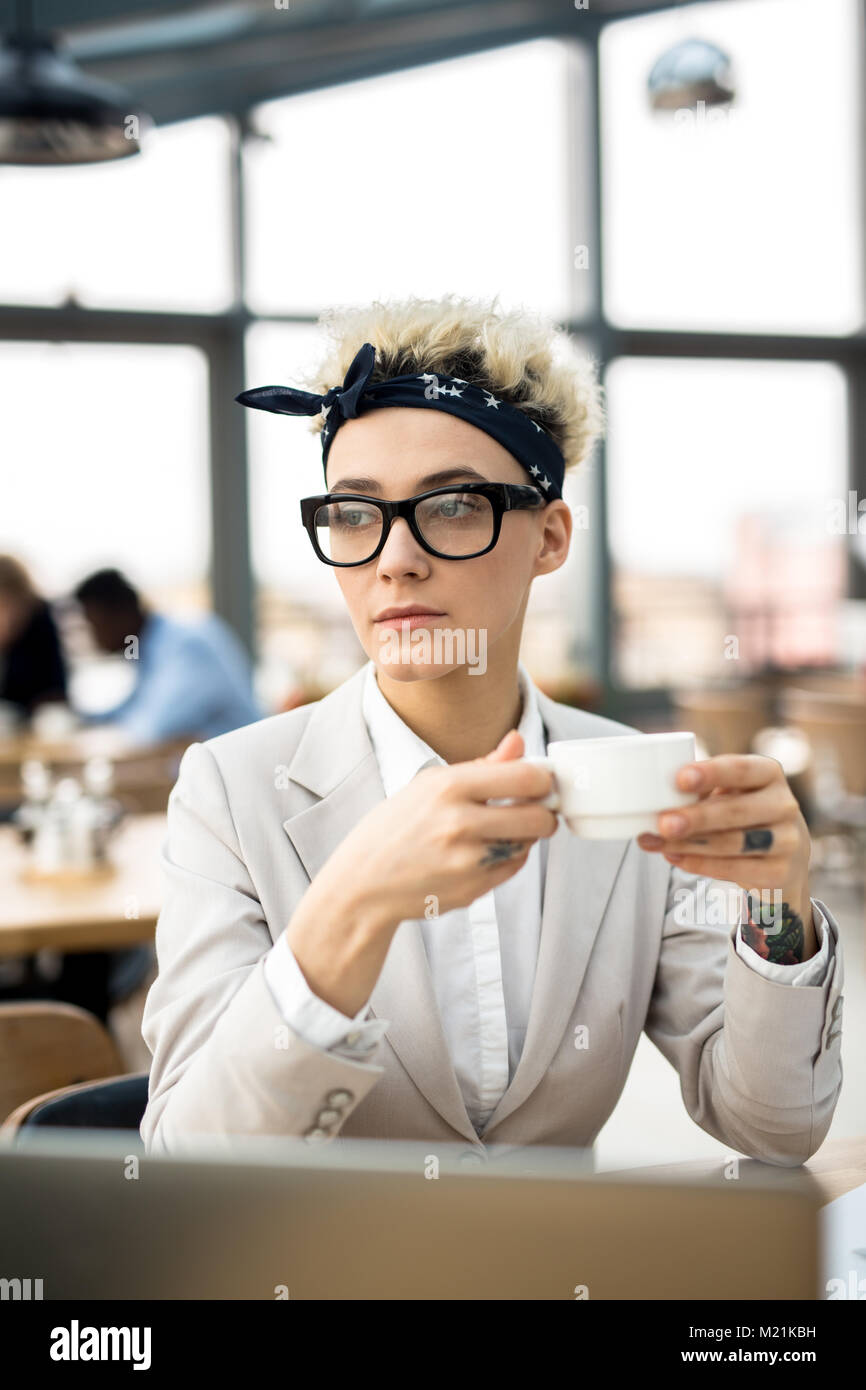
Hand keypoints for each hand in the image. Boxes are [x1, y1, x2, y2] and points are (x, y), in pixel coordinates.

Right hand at [285, 730, 557, 1014]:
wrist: (363, 883)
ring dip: (527, 835)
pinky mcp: (473, 889)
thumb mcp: (429, 785)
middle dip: (545, 810)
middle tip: (537, 807)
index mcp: (449, 786)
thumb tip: (519, 740)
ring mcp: (468, 860)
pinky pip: (514, 867)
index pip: (525, 777)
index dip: (542, 778)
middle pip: (538, 815)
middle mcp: (460, 823)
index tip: (540, 780)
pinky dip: (510, 856)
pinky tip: (488, 849)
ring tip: (506, 827)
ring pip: (529, 843)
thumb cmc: (396, 826)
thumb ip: (482, 765)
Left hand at [636, 754, 815, 960]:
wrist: (786, 854)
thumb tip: (649, 798)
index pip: (741, 769)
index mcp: (768, 772)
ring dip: (691, 844)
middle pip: (736, 811)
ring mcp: (787, 839)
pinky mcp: (780, 871)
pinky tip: (675, 858)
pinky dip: (701, 864)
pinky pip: (736, 869)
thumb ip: (699, 790)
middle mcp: (784, 804)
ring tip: (658, 842)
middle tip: (662, 822)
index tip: (679, 779)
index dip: (711, 774)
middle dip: (696, 818)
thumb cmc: (742, 813)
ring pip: (734, 842)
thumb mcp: (731, 792)